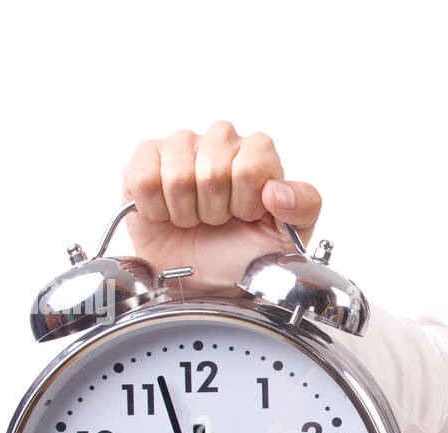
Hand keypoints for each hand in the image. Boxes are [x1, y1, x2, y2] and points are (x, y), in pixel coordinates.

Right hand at [121, 121, 321, 294]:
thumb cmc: (246, 252)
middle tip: (218, 221)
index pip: (250, 168)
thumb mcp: (290, 236)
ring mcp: (181, 145)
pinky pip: (144, 179)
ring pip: (177, 176)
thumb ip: (303, 206)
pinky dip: (155, 209)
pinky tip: (167, 213)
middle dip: (215, 211)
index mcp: (258, 151)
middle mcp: (221, 140)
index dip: (245, 204)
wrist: (205, 277)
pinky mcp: (145, 158)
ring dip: (185, 212)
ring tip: (194, 218)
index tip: (246, 217)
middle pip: (212, 171)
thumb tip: (275, 190)